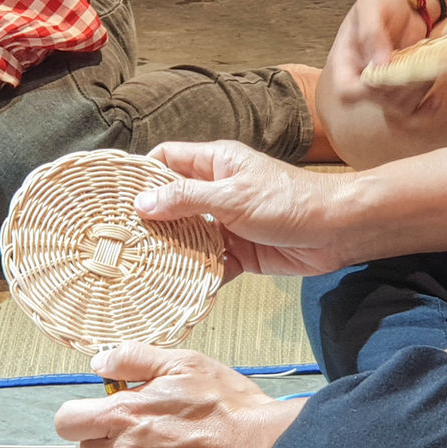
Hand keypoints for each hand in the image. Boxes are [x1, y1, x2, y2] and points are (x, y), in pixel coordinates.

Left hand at [54, 342, 305, 447]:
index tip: (100, 411)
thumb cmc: (227, 407)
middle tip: (136, 430)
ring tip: (154, 446)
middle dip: (104, 438)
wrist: (259, 444)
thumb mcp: (184, 364)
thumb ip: (135, 359)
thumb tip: (101, 360)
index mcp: (124, 415)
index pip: (68, 420)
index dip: (82, 413)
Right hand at [136, 140, 354, 278]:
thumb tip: (143, 202)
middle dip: (148, 219)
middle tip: (116, 238)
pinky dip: (195, 273)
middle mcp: (216, 191)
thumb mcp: (231, 196)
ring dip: (169, 250)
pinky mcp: (239, 252)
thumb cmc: (288, 201)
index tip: (112, 194)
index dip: (140, 174)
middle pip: (171, 202)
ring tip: (136, 266)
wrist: (334, 232)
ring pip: (187, 236)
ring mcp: (226, 223)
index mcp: (215, 163)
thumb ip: (186, 198)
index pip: (166, 160)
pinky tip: (173, 286)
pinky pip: (209, 263)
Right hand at [320, 0, 433, 123]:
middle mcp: (362, 79)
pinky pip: (413, 109)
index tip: (384, 72)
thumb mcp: (371, 8)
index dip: (364, 91)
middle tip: (416, 62)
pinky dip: (426, 108)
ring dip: (417, 91)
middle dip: (401, 85)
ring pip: (399, 106)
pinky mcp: (405, 88)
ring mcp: (385, 86)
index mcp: (346, 62)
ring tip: (428, 67)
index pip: (347, 91)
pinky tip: (436, 100)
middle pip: (378, 100)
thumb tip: (380, 64)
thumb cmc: (381, 0)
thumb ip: (372, 33)